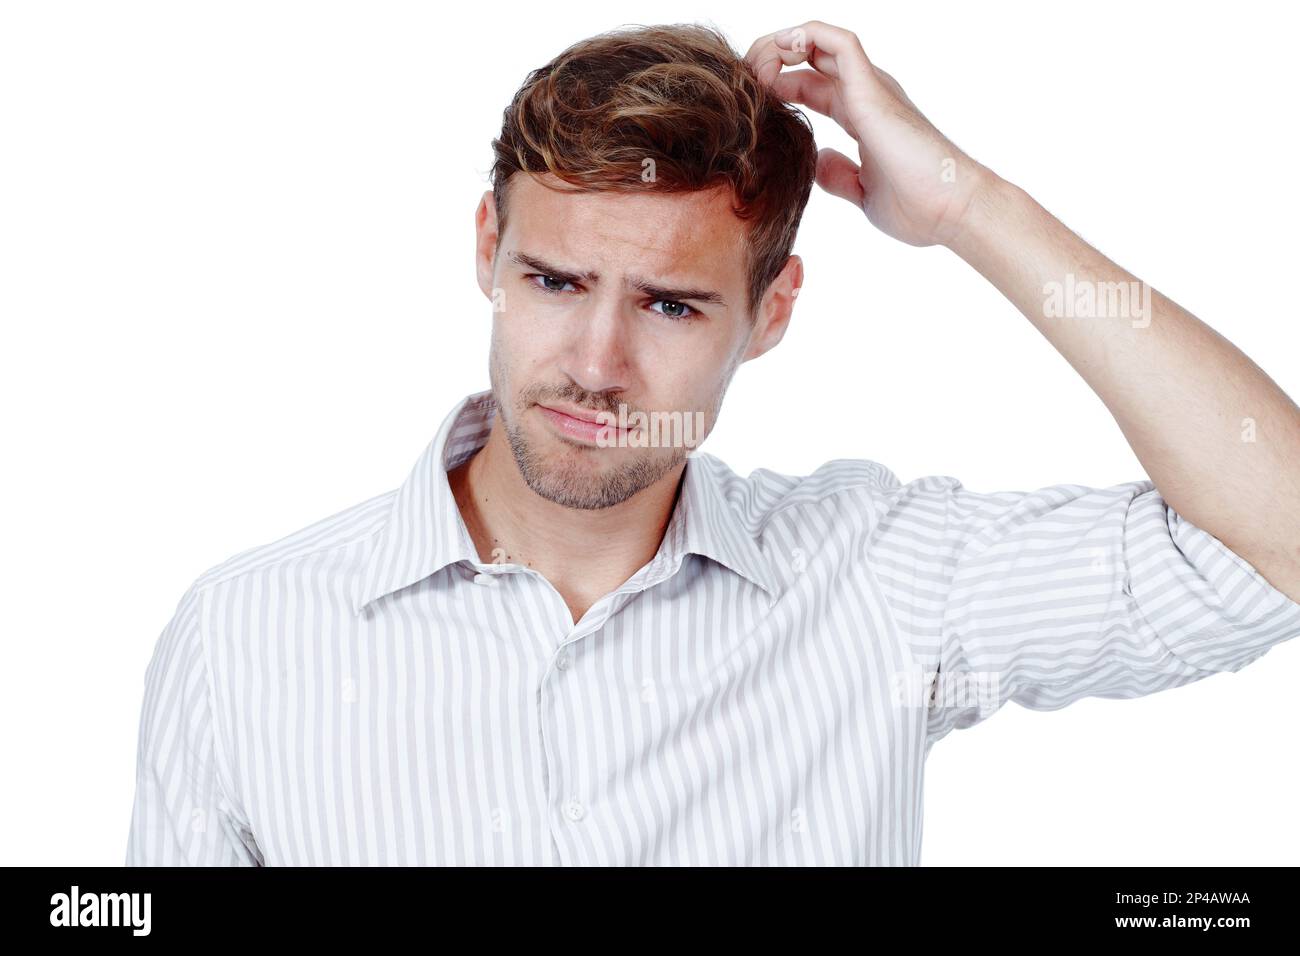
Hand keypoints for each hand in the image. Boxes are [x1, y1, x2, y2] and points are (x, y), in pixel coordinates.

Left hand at [745, 20, 995, 247]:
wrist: (951, 210)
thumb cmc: (919, 207)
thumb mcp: (864, 192)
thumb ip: (839, 175)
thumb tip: (816, 161)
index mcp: (862, 117)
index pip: (808, 88)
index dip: (774, 90)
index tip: (749, 109)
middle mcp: (866, 94)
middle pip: (808, 59)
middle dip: (767, 63)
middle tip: (740, 85)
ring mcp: (870, 87)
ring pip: (819, 40)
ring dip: (779, 45)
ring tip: (753, 69)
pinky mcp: (872, 88)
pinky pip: (837, 40)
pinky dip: (804, 36)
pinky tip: (780, 53)